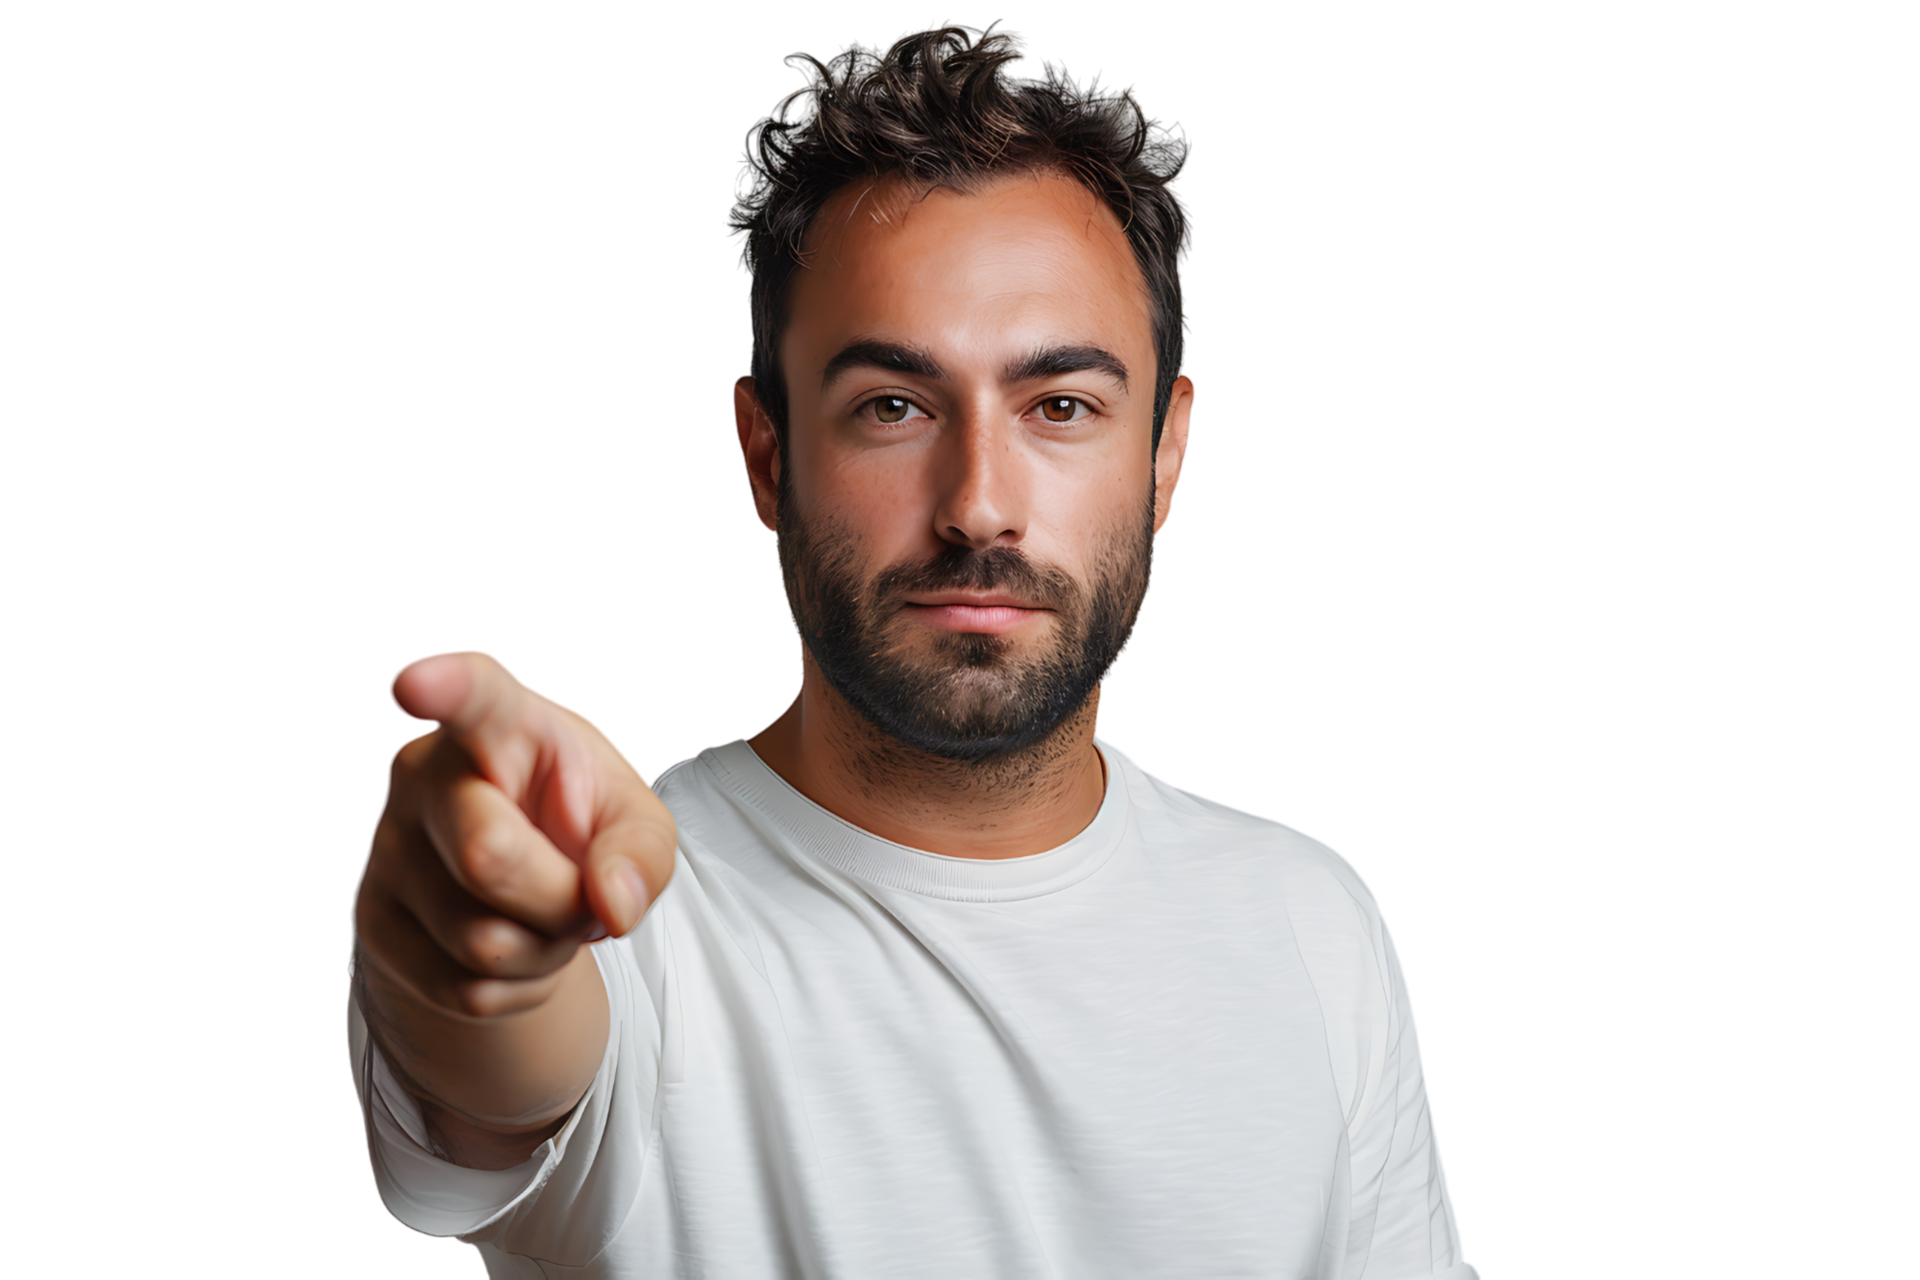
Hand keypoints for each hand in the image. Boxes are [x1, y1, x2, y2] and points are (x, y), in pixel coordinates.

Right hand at [353, 649, 676, 1019]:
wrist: (509, 879)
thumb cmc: (573, 818)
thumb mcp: (631, 817)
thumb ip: (642, 850)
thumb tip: (613, 906)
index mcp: (500, 722)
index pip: (473, 695)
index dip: (445, 685)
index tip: (413, 683)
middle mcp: (424, 774)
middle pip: (489, 857)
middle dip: (561, 897)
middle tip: (581, 885)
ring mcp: (387, 851)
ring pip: (483, 941)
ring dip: (545, 948)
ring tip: (545, 909)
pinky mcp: (375, 926)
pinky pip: (466, 989)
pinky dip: (518, 984)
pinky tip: (516, 941)